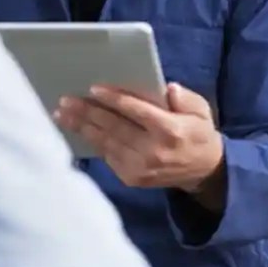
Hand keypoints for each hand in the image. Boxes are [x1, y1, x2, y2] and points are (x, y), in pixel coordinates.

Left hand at [55, 82, 224, 197]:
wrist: (204, 171)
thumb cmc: (198, 133)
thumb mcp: (201, 110)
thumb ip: (184, 98)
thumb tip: (166, 88)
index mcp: (169, 130)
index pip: (136, 111)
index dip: (113, 99)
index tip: (93, 89)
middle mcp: (153, 151)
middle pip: (114, 127)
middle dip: (87, 112)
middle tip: (66, 100)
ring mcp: (140, 168)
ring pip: (106, 143)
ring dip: (82, 127)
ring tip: (63, 114)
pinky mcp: (132, 178)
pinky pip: (107, 156)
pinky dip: (92, 142)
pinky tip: (78, 130)